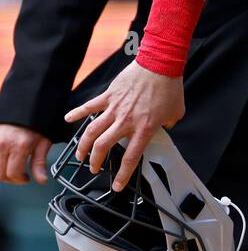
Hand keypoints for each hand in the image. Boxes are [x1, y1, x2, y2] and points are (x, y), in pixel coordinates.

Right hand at [0, 125, 51, 184]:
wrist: (22, 109)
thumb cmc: (33, 124)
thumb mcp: (42, 142)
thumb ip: (40, 163)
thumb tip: (41, 180)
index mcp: (20, 146)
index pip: (14, 173)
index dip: (21, 180)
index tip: (26, 178)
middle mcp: (4, 144)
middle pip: (1, 174)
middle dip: (11, 178)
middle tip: (18, 175)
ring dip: (2, 172)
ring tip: (11, 167)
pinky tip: (4, 160)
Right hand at [66, 61, 184, 190]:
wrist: (159, 64)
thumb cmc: (169, 87)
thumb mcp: (176, 113)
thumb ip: (168, 124)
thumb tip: (165, 126)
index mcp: (144, 129)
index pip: (130, 158)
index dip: (123, 175)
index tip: (117, 186)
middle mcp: (126, 121)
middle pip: (103, 147)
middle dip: (95, 161)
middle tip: (93, 168)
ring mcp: (115, 108)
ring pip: (92, 131)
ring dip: (83, 145)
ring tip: (79, 155)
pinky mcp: (108, 96)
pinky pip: (89, 106)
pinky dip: (77, 113)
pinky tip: (67, 119)